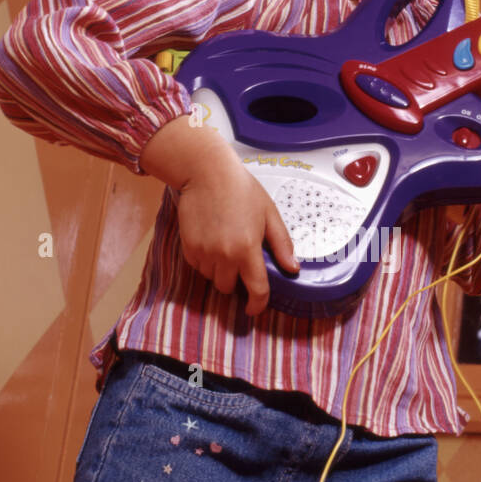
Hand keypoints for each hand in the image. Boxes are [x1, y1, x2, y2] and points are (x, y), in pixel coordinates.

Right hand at [176, 138, 299, 316]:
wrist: (205, 172)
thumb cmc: (241, 189)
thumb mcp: (269, 213)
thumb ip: (282, 244)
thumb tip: (292, 268)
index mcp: (248, 249)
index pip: (256, 290)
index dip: (257, 304)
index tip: (254, 308)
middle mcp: (224, 255)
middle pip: (228, 287)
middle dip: (235, 281)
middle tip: (240, 262)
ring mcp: (204, 252)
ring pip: (211, 278)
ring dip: (219, 270)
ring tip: (225, 246)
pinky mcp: (188, 247)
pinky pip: (198, 266)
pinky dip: (205, 262)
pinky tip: (211, 242)